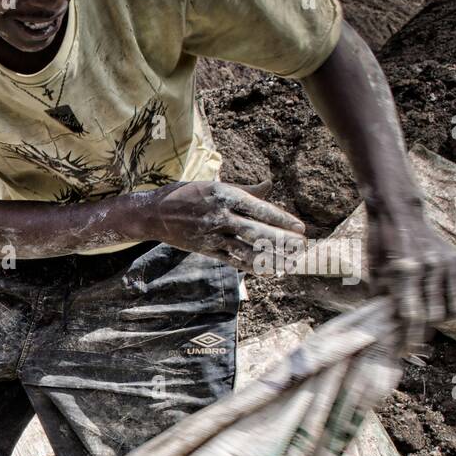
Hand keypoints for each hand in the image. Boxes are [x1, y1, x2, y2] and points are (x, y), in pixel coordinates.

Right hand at [138, 179, 306, 273]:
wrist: (154, 214)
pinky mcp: (206, 250)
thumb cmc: (187, 195)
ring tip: (288, 263)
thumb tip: (270, 185)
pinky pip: (231, 260)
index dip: (281, 220)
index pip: (259, 209)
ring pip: (246, 250)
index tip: (300, 228)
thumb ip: (245, 189)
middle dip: (281, 241)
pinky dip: (250, 266)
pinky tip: (266, 270)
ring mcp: (212, 236)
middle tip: (301, 247)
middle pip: (256, 231)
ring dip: (270, 258)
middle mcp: (219, 216)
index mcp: (224, 196)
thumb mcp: (215, 186)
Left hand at [366, 200, 455, 353]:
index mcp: (404, 271)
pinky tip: (442, 309)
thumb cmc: (380, 245)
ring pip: (451, 307)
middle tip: (412, 342)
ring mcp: (446, 262)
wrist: (398, 212)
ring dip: (439, 321)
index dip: (408, 337)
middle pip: (432, 315)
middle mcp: (429, 267)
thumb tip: (380, 329)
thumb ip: (381, 299)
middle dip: (421, 333)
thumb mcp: (375, 273)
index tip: (403, 352)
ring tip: (425, 324)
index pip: (411, 315)